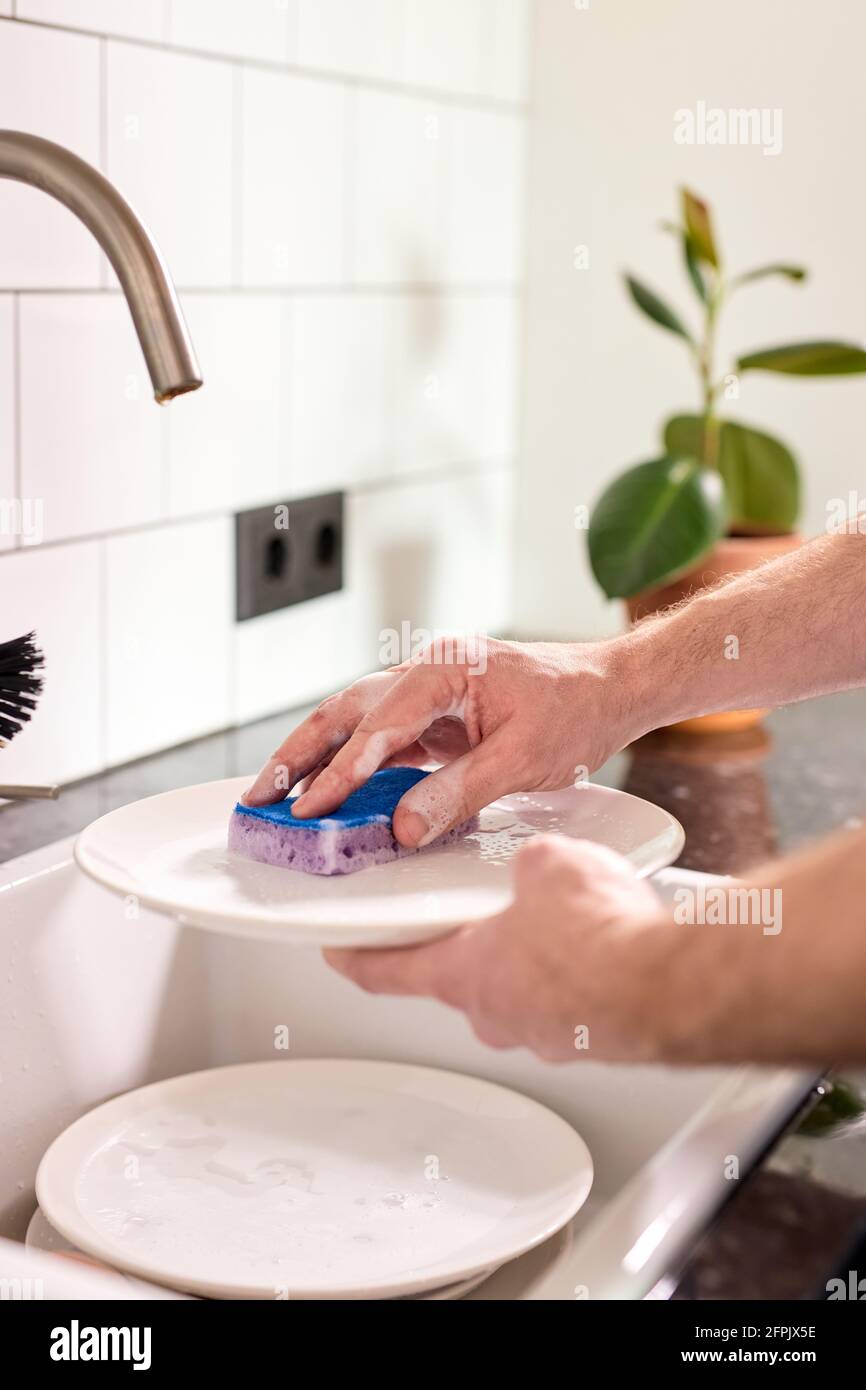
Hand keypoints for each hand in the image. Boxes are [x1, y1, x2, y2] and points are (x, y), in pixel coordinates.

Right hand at [243, 636, 634, 847]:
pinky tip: (328, 793)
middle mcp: (428, 672)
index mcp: (446, 668)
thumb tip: (405, 826)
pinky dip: (351, 766)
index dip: (343, 769)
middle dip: (300, 753)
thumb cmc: (575, 710)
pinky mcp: (434, 717)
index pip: (380, 722)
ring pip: (355, 722)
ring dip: (316, 757)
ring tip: (276, 794)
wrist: (609, 691)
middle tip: (261, 794)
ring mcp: (428, 693)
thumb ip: (461, 791)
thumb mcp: (523, 759)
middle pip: (346, 711)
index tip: (311, 805)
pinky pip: (381, 740)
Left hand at [324, 837, 671, 1062]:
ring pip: (521, 990)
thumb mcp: (545, 864)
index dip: (356, 955)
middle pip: (461, 975)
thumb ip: (525, 865)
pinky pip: (568, 1001)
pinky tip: (602, 942)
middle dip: (475, 940)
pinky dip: (577, 975)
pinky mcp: (587, 1040)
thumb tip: (536, 867)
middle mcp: (496, 1014)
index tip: (337, 949)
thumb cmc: (598, 936)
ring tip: (567, 919)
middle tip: (491, 909)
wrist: (666, 982)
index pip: (385, 969)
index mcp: (464, 972)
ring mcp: (542, 1034)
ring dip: (533, 959)